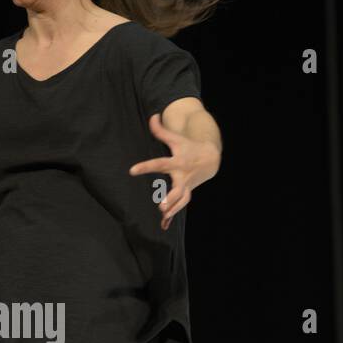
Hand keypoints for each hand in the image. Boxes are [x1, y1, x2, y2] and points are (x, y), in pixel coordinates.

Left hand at [129, 113, 220, 230]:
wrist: (210, 157)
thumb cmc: (188, 146)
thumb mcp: (176, 138)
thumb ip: (161, 130)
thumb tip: (152, 116)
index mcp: (177, 162)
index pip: (159, 164)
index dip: (146, 167)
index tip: (132, 171)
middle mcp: (182, 176)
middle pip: (177, 189)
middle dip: (170, 197)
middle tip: (161, 205)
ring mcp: (186, 186)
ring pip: (181, 200)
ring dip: (173, 210)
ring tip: (163, 217)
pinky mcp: (187, 193)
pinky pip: (180, 206)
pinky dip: (172, 216)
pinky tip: (163, 225)